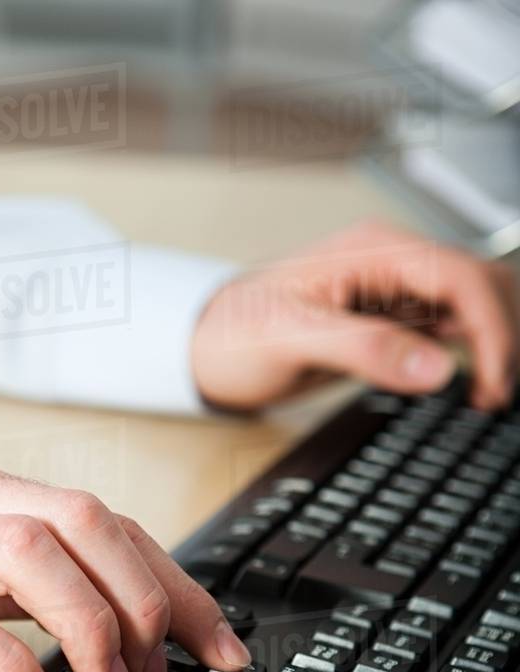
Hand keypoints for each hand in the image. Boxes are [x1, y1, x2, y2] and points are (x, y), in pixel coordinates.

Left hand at [192, 220, 517, 412]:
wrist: (205, 349)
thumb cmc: (234, 333)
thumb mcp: (291, 339)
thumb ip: (363, 349)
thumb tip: (434, 368)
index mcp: (373, 251)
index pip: (461, 277)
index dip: (490, 328)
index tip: (491, 381)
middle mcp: (393, 265)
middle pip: (481, 286)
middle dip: (501, 336)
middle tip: (494, 395)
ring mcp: (397, 294)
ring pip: (475, 308)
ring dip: (492, 343)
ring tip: (489, 394)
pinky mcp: (393, 323)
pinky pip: (452, 332)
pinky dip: (472, 355)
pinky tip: (470, 387)